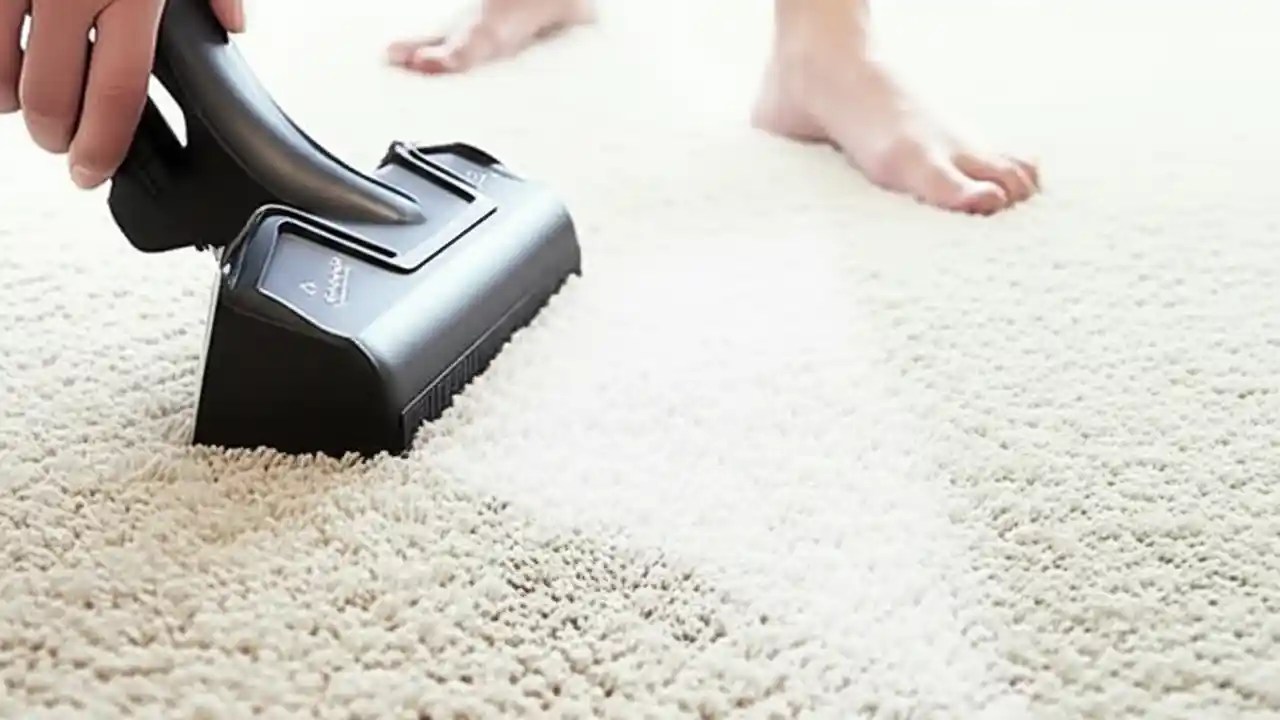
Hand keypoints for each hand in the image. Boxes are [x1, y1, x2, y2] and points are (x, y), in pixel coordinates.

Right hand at [0, 0, 244, 188]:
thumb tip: (232, 24)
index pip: (117, 96)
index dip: (101, 147)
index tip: (92, 173)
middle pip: (51, 97)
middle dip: (55, 137)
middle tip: (66, 146)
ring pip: (2, 70)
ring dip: (13, 101)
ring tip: (31, 107)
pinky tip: (6, 67)